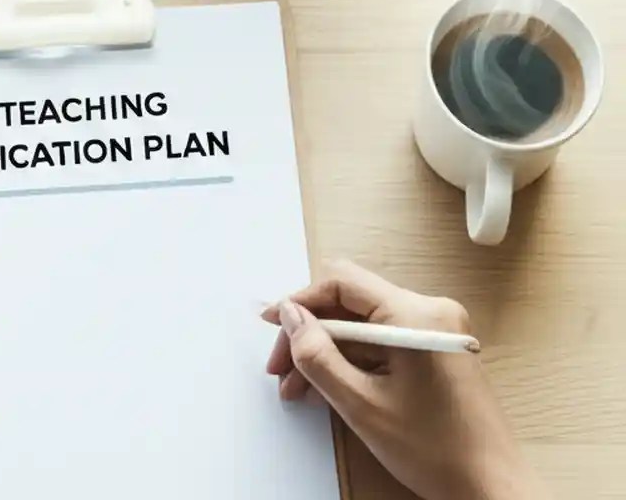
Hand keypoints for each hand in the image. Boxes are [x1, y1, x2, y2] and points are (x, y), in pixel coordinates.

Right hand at [262, 260, 546, 499]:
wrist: (492, 486)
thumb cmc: (435, 450)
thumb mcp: (361, 403)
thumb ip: (317, 355)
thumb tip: (290, 316)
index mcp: (415, 315)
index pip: (341, 282)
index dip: (299, 301)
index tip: (269, 325)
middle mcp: (430, 311)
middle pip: (350, 302)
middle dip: (310, 333)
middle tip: (281, 369)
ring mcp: (437, 330)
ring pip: (363, 324)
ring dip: (327, 350)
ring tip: (298, 388)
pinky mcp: (437, 349)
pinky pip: (382, 340)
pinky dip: (352, 360)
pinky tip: (329, 387)